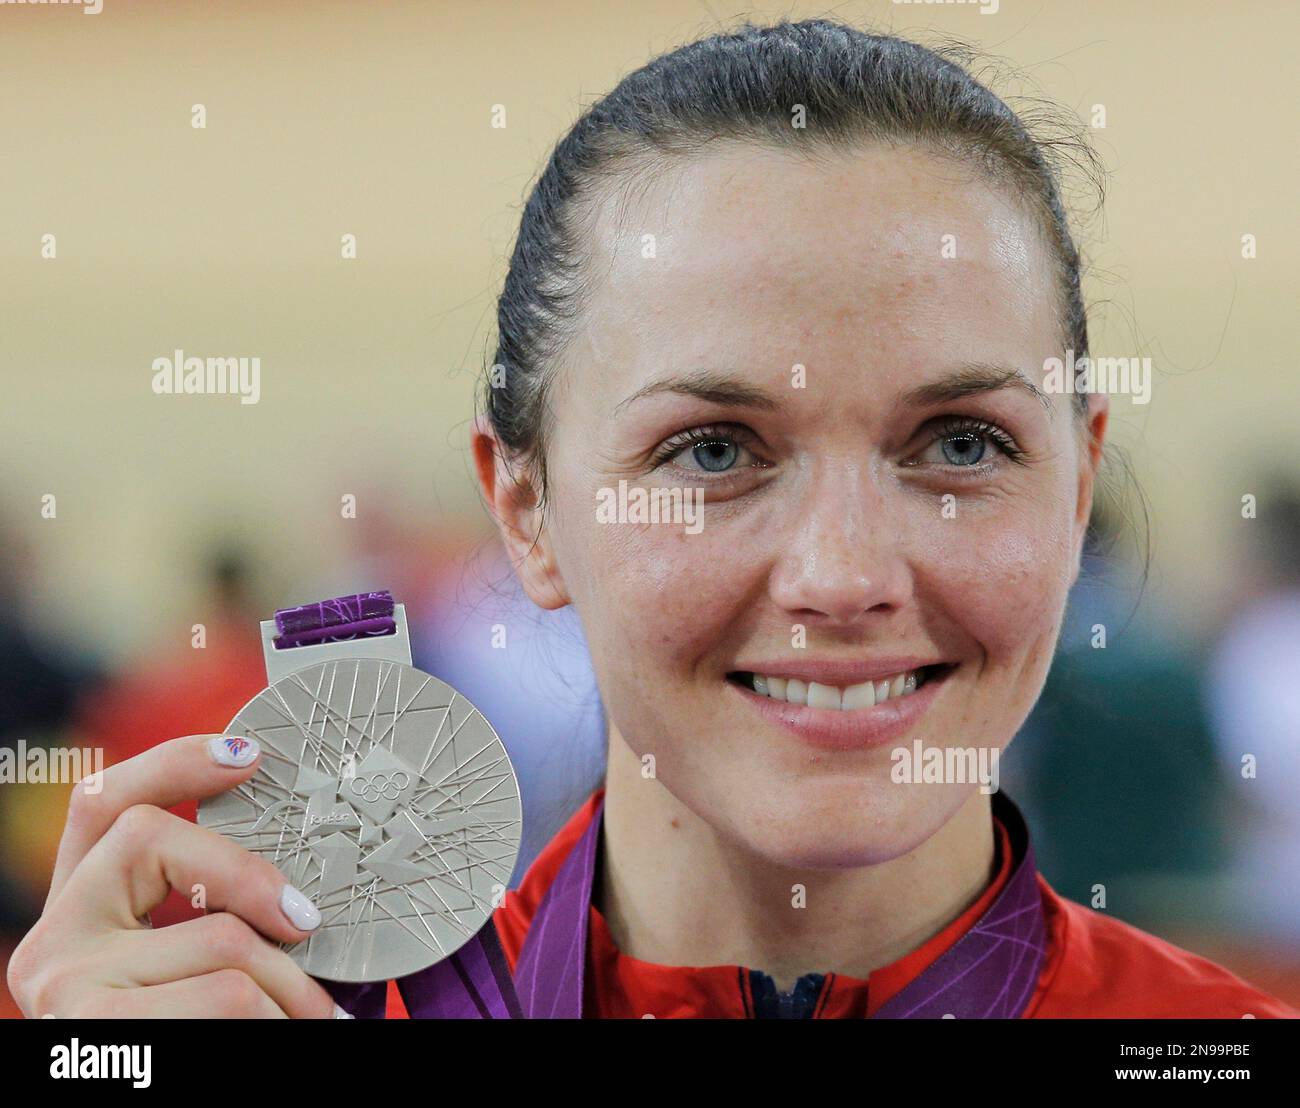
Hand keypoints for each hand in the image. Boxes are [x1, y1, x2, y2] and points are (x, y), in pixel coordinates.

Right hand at [7, 733, 345, 1017]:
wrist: (147, 1098)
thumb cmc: (187, 1034)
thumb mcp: (190, 969)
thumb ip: (212, 917)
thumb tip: (302, 889)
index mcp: (81, 911)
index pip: (101, 804)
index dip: (171, 763)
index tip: (248, 753)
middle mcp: (54, 943)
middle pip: (166, 848)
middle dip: (257, 882)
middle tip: (313, 925)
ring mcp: (68, 994)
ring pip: (221, 945)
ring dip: (292, 990)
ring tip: (316, 1020)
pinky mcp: (99, 1040)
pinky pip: (226, 1004)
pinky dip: (280, 1022)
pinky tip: (289, 1035)